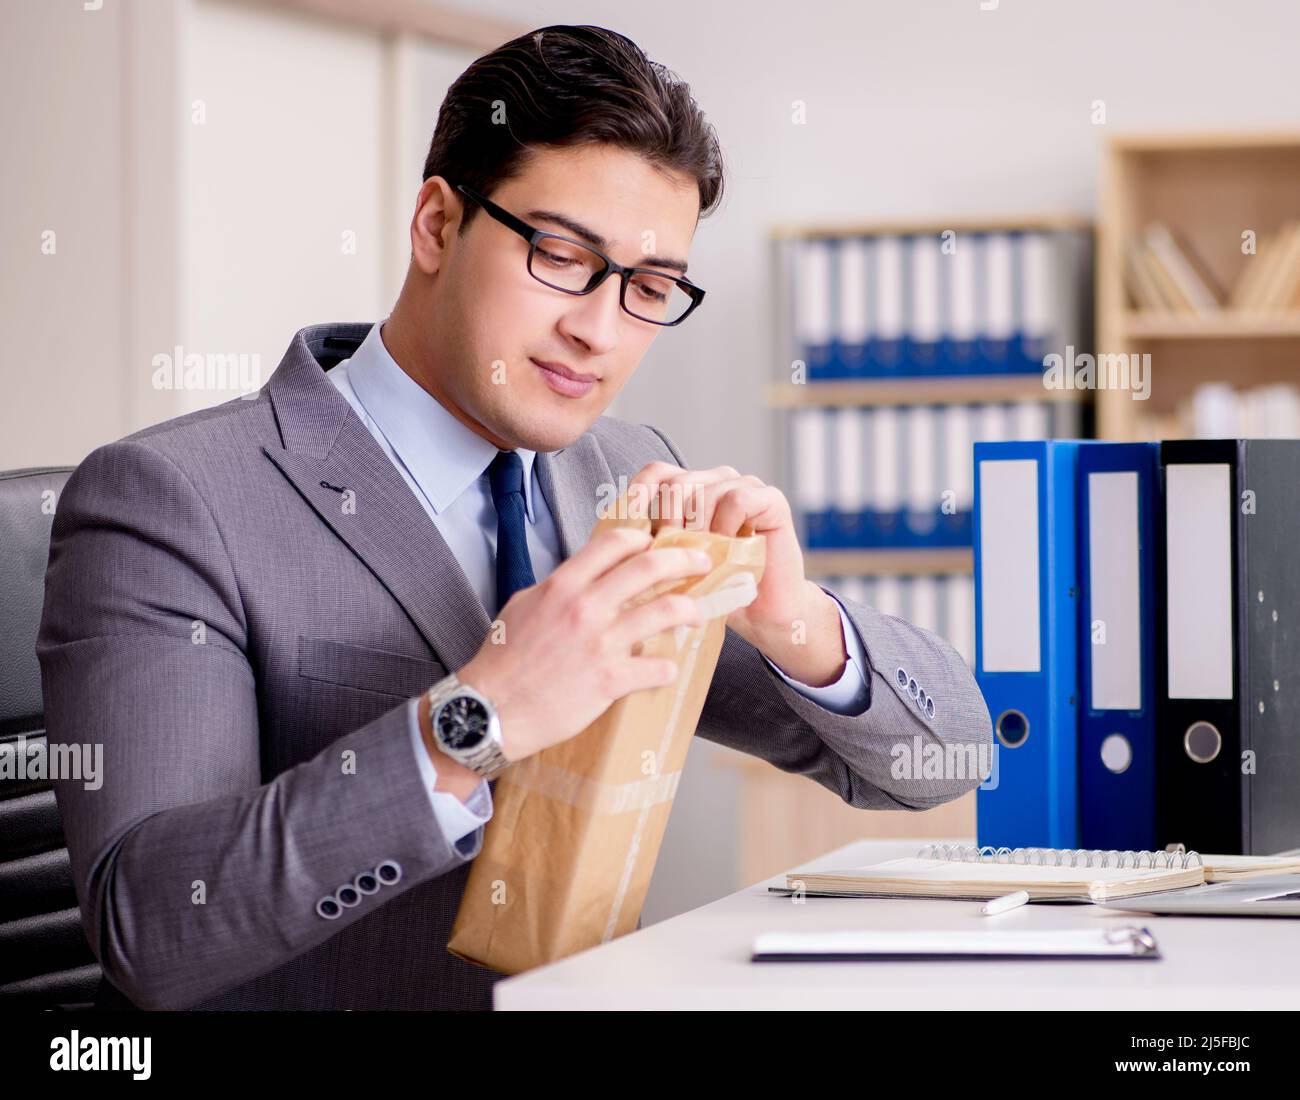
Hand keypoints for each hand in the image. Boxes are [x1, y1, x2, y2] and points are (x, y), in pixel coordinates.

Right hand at [453, 526, 712, 763]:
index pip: (614, 543)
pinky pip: (656, 668)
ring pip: (665, 612)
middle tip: (700, 561)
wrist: (490, 710)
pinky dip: (666, 668)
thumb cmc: (502, 661)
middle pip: (650, 567)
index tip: (656, 544)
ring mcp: (600, 643)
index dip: (643, 539)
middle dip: (684, 559)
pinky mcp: (610, 680)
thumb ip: (558, 589)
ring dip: (689, 609)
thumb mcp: (523, 607)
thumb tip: (582, 581)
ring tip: (697, 612)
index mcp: (563, 585)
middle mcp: (585, 607)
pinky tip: (667, 669)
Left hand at [626, 461, 846, 686]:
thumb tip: (609, 541)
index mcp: (690, 491)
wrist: (761, 614)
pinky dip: (726, 527)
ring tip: (705, 559)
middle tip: (675, 557)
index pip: (655, 474)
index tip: (642, 541)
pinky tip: (729, 550)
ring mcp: (744, 486)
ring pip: (703, 490)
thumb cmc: (713, 591)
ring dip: (698, 531)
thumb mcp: (670, 567)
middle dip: (668, 524)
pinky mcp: (770, 499)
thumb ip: (647, 545)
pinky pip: (735, 499)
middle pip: (675, 483)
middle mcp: (716, 481)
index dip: (642, 501)